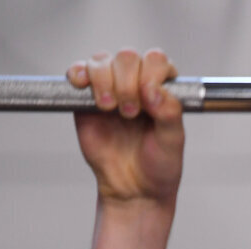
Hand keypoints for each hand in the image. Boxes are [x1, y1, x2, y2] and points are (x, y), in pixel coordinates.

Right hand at [67, 48, 183, 205]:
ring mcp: (110, 88)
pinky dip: (78, 73)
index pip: (156, 61)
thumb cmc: (158, 165)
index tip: (149, 101)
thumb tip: (154, 90)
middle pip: (127, 57)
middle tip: (129, 114)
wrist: (133, 189)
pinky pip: (77, 72)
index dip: (151, 74)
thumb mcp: (173, 142)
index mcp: (161, 89)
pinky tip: (82, 85)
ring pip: (101, 60)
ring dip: (104, 81)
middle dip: (127, 83)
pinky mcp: (85, 99)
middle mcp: (136, 84)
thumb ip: (170, 114)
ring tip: (110, 109)